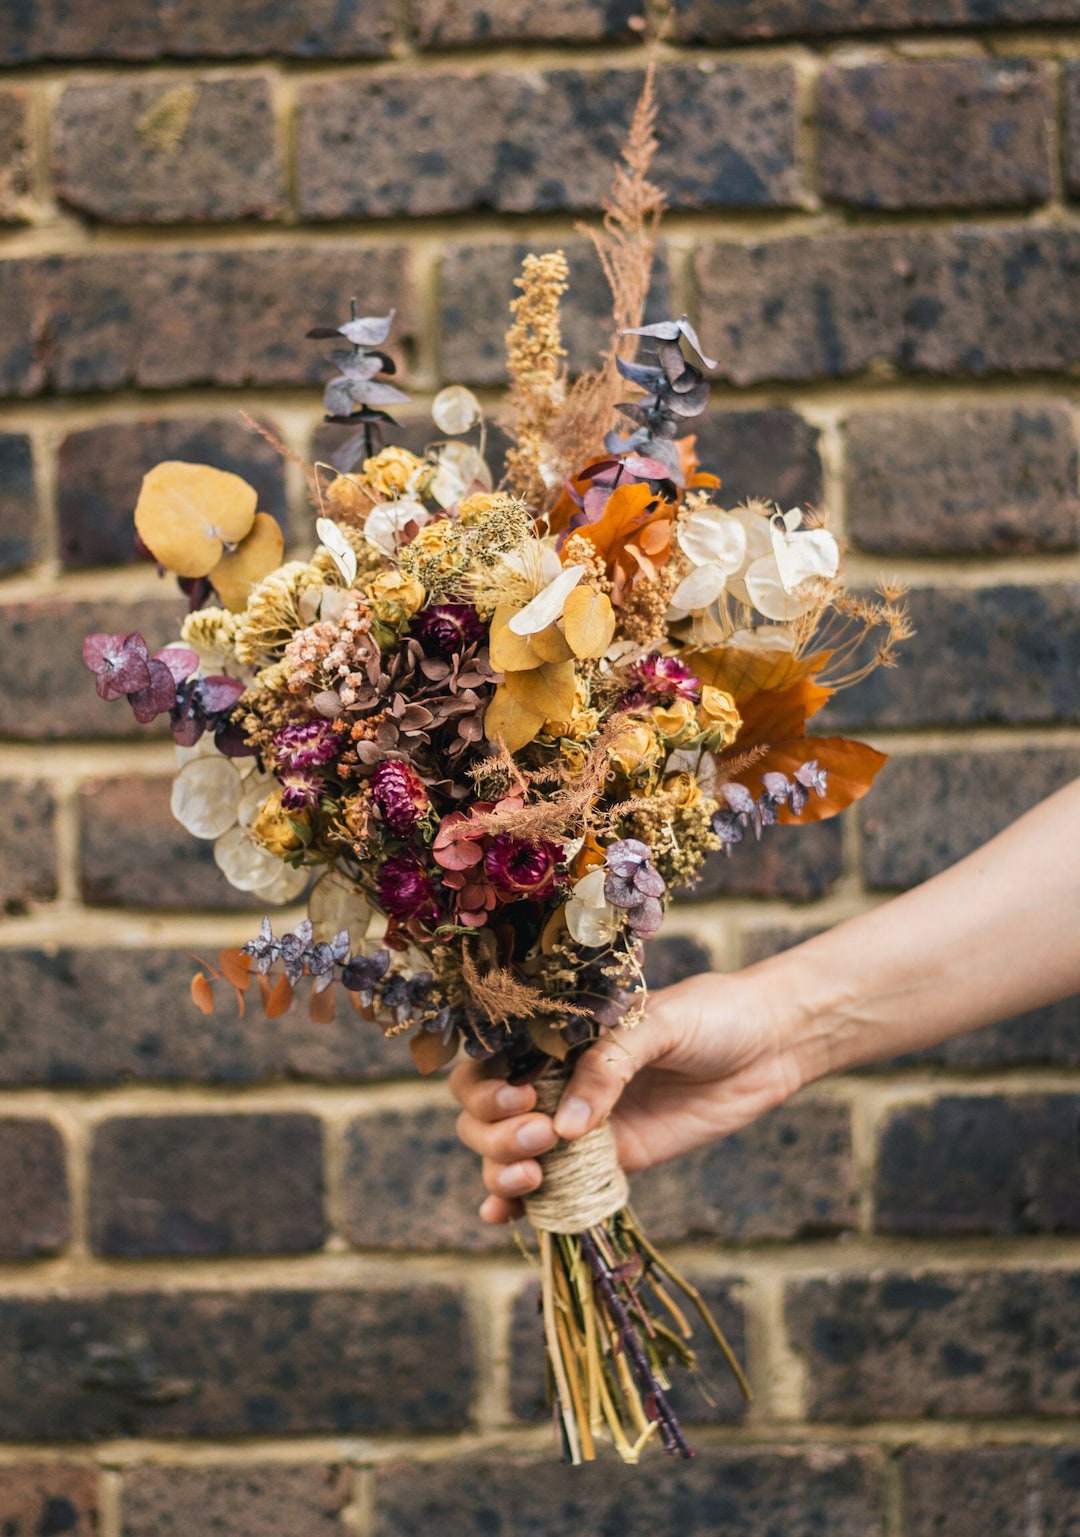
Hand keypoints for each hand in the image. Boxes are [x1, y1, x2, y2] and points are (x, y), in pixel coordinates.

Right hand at [450, 968, 804, 1223]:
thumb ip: (608, 1066)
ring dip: (501, 1172)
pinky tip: (504, 1216)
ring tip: (533, 1179)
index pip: (489, 1063)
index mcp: (557, 1037)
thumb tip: (563, 1127)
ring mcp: (580, 1126)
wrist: (769, 1044)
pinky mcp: (613, 1162)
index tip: (516, 1098)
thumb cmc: (710, 1015)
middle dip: (495, 1135)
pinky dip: (521, 1206)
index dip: (484, 1087)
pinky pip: (557, 1188)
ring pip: (509, 1156)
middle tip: (540, 1135)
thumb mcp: (656, 1023)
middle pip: (486, 1117)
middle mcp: (557, 1081)